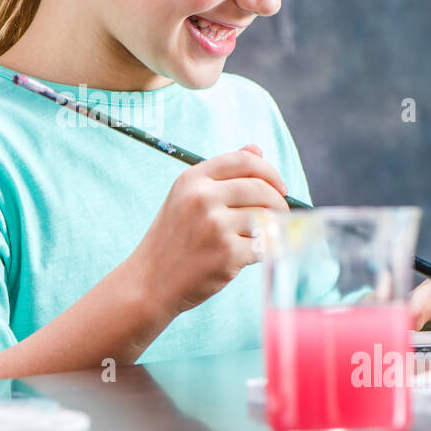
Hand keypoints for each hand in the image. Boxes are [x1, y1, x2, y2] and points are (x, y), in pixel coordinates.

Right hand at [131, 144, 289, 317]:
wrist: (150, 281)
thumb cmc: (173, 240)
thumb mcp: (187, 198)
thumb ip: (222, 174)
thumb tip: (256, 149)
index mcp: (192, 179)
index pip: (243, 160)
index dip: (269, 172)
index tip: (280, 187)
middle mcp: (202, 198)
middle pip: (260, 188)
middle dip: (278, 201)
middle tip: (281, 214)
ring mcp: (215, 226)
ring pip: (265, 217)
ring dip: (274, 227)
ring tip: (266, 236)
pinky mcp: (227, 253)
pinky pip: (264, 245)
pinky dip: (266, 249)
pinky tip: (255, 253)